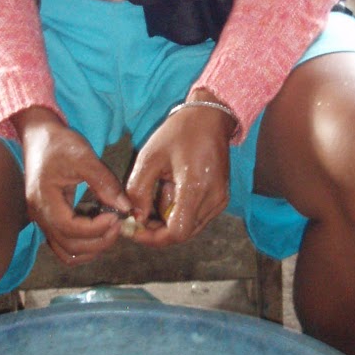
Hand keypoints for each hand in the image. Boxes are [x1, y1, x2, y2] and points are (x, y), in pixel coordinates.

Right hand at [15, 108, 131, 264]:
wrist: (38, 135)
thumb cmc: (58, 142)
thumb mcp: (84, 157)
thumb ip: (105, 183)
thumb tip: (125, 207)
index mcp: (44, 200)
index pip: (71, 229)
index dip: (96, 228)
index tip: (116, 216)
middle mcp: (39, 215)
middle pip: (69, 246)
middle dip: (99, 241)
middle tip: (119, 225)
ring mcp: (42, 219)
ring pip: (66, 251)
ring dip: (91, 248)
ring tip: (110, 230)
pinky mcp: (49, 219)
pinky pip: (63, 244)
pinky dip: (82, 245)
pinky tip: (99, 231)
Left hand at [125, 100, 232, 248]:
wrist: (209, 117)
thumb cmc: (180, 132)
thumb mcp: (150, 157)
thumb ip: (139, 191)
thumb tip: (135, 218)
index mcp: (195, 187)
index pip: (176, 233)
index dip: (152, 237)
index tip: (133, 229)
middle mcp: (213, 199)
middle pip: (182, 233)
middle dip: (156, 229)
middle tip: (137, 214)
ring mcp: (220, 200)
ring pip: (188, 227)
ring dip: (167, 220)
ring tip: (158, 191)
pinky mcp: (221, 198)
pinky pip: (196, 217)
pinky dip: (179, 212)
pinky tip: (170, 190)